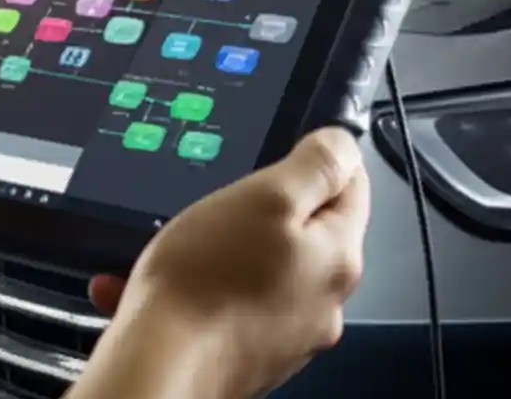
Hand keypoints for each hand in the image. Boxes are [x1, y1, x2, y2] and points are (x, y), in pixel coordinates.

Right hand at [70, 128, 368, 398]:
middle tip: (220, 203)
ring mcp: (287, 332)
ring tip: (178, 247)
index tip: (285, 152)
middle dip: (261, 210)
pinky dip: (197, 288)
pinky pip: (228, 303)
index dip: (319, 158)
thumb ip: (316, 166)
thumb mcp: (265, 197)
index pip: (353, 186)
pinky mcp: (249, 352)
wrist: (158, 366)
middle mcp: (322, 301)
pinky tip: (157, 283)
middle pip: (305, 229)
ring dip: (222, 251)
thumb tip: (344, 144)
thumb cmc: (204, 285)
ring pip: (261, 267)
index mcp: (337, 257)